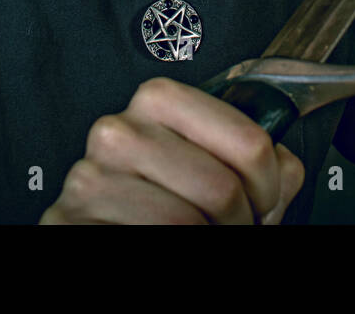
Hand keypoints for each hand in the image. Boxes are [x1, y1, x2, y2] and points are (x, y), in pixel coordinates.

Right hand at [39, 76, 304, 223]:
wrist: (97, 235)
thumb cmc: (156, 204)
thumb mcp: (209, 170)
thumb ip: (256, 165)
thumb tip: (288, 168)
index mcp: (157, 101)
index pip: (250, 143)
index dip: (268, 186)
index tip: (263, 204)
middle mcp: (117, 132)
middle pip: (222, 188)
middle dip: (238, 223)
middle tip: (227, 230)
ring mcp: (88, 179)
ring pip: (185, 223)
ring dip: (205, 241)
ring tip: (197, 239)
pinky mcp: (67, 223)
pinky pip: (145, 241)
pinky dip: (167, 253)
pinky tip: (162, 244)